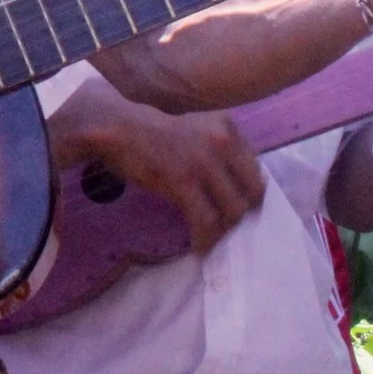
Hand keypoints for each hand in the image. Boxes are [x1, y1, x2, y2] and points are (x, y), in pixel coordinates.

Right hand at [47, 79, 263, 253]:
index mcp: (227, 127)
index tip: (234, 209)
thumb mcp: (196, 131)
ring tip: (209, 239)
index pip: (257, 173)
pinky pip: (205, 220)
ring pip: (233, 211)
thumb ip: (220, 153)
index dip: (248, 197)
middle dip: (239, 216)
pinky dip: (204, 239)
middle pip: (252, 194)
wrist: (115, 127)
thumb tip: (238, 191)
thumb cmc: (151, 133)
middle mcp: (222, 141)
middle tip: (223, 227)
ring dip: (222, 231)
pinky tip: (198, 246)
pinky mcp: (182, 180)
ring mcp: (203, 161)